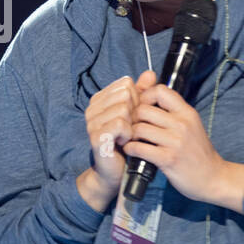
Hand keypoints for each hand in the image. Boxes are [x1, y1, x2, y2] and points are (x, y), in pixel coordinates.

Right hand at [81, 70, 159, 200]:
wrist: (116, 171)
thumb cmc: (126, 142)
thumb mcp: (135, 114)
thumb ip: (141, 93)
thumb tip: (150, 73)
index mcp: (100, 100)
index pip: (126, 84)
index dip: (138, 98)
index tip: (135, 114)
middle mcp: (92, 109)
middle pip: (125, 95)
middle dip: (135, 111)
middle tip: (132, 127)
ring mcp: (92, 123)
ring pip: (123, 109)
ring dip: (132, 124)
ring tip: (128, 135)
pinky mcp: (96, 137)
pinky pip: (120, 125)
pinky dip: (128, 134)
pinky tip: (125, 141)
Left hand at [122, 71, 227, 205]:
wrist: (214, 177)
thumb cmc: (197, 151)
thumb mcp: (190, 124)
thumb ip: (172, 111)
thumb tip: (149, 92)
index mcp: (187, 112)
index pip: (159, 90)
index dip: (144, 96)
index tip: (140, 108)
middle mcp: (182, 124)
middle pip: (143, 109)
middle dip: (131, 117)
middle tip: (129, 126)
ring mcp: (176, 142)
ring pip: (139, 128)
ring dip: (128, 134)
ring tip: (128, 139)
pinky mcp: (168, 159)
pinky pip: (139, 148)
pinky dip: (130, 148)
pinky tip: (131, 150)